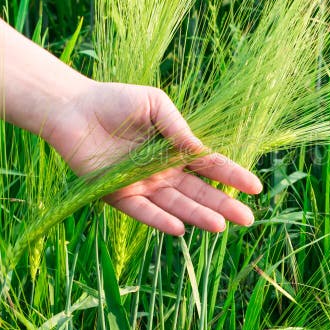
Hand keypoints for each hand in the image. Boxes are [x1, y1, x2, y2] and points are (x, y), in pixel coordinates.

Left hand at [44, 80, 261, 235]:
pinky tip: (179, 228)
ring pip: (174, 205)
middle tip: (247, 219)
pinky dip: (159, 220)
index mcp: (175, 149)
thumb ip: (178, 128)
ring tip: (220, 226)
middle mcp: (162, 171)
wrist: (73, 107)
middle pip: (198, 192)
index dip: (232, 176)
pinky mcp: (117, 193)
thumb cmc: (115, 101)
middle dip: (223, 204)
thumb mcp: (155, 104)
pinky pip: (141, 211)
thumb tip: (202, 151)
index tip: (255, 188)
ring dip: (196, 215)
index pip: (210, 166)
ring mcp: (141, 185)